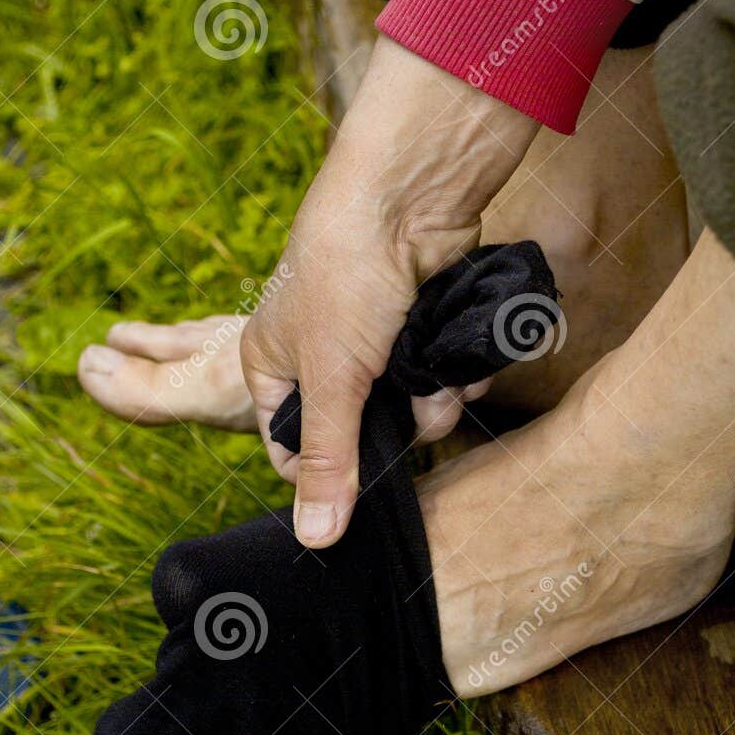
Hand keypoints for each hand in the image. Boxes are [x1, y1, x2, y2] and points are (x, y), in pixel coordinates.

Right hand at [241, 36, 538, 547]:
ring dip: (433, 402)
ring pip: (406, 408)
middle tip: (413, 408)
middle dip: (398, 428)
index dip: (331, 470)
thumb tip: (314, 539)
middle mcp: (319, 355)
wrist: (411, 195)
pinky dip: (453, 375)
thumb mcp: (331, 379)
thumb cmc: (347, 274)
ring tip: (441, 375)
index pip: (292, 451)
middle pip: (361, 434)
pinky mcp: (416, 324)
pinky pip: (436, 376)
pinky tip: (462, 360)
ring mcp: (372, 340)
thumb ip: (326, 461)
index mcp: (272, 365)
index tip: (365, 473)